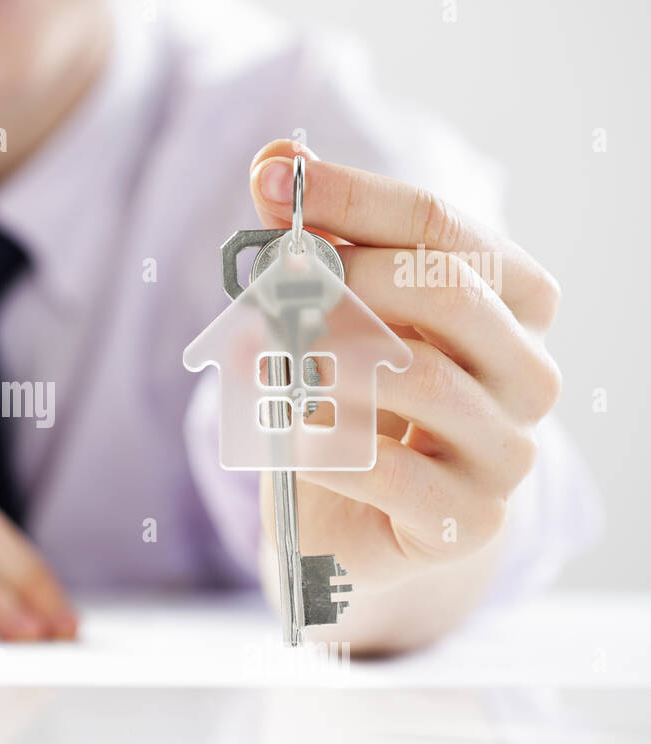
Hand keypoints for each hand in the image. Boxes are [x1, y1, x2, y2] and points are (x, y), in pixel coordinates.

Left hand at [247, 141, 560, 596]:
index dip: (350, 197)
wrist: (359, 526)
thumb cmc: (352, 407)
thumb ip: (312, 244)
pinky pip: (392, 472)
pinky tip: (289, 438)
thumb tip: (275, 165)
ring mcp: (508, 452)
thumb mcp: (332, 319)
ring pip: (421, 381)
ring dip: (324, 365)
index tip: (267, 180)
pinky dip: (325, 449)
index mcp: (510, 302)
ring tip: (269, 366)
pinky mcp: (469, 522)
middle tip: (271, 293)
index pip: (439, 227)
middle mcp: (528, 371)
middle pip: (446, 291)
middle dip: (345, 281)